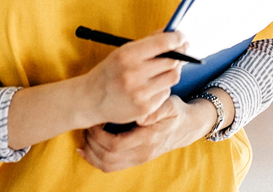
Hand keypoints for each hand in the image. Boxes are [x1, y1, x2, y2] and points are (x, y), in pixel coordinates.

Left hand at [78, 96, 209, 172]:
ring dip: (91, 153)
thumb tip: (141, 116)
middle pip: (107, 157)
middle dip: (92, 143)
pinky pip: (111, 167)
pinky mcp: (136, 160)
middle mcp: (141, 153)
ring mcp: (138, 159)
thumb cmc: (175, 112)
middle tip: (87, 126)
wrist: (187, 127)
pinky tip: (87, 150)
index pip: (115, 145)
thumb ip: (156, 109)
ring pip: (107, 165)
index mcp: (147, 139)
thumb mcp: (170, 105)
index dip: (99, 135)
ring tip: (85, 137)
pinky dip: (95, 160)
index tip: (95, 120)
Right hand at [80, 31, 185, 126]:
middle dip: (180, 54)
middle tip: (181, 50)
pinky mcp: (145, 108)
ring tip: (165, 67)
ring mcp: (140, 93)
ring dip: (172, 70)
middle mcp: (133, 74)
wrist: (90, 99)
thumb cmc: (110, 71)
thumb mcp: (123, 52)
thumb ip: (148, 42)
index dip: (177, 38)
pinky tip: (152, 85)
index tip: (181, 37)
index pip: (163, 43)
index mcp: (127, 55)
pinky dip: (163, 86)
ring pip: (173, 77)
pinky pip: (165, 93)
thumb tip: (172, 33)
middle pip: (173, 61)